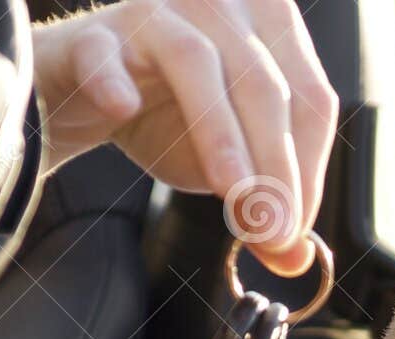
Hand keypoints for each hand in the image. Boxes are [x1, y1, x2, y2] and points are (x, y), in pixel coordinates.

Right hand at [32, 0, 338, 276]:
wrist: (85, 94)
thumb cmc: (171, 116)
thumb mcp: (229, 162)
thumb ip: (264, 204)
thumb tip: (295, 258)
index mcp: (271, 29)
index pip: (309, 100)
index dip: (307, 168)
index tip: (291, 231)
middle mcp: (220, 6)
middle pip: (262, 85)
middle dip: (273, 165)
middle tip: (270, 231)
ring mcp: (156, 13)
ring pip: (197, 64)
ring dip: (219, 133)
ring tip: (231, 192)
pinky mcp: (95, 35)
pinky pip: (104, 55)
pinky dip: (112, 80)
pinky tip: (123, 107)